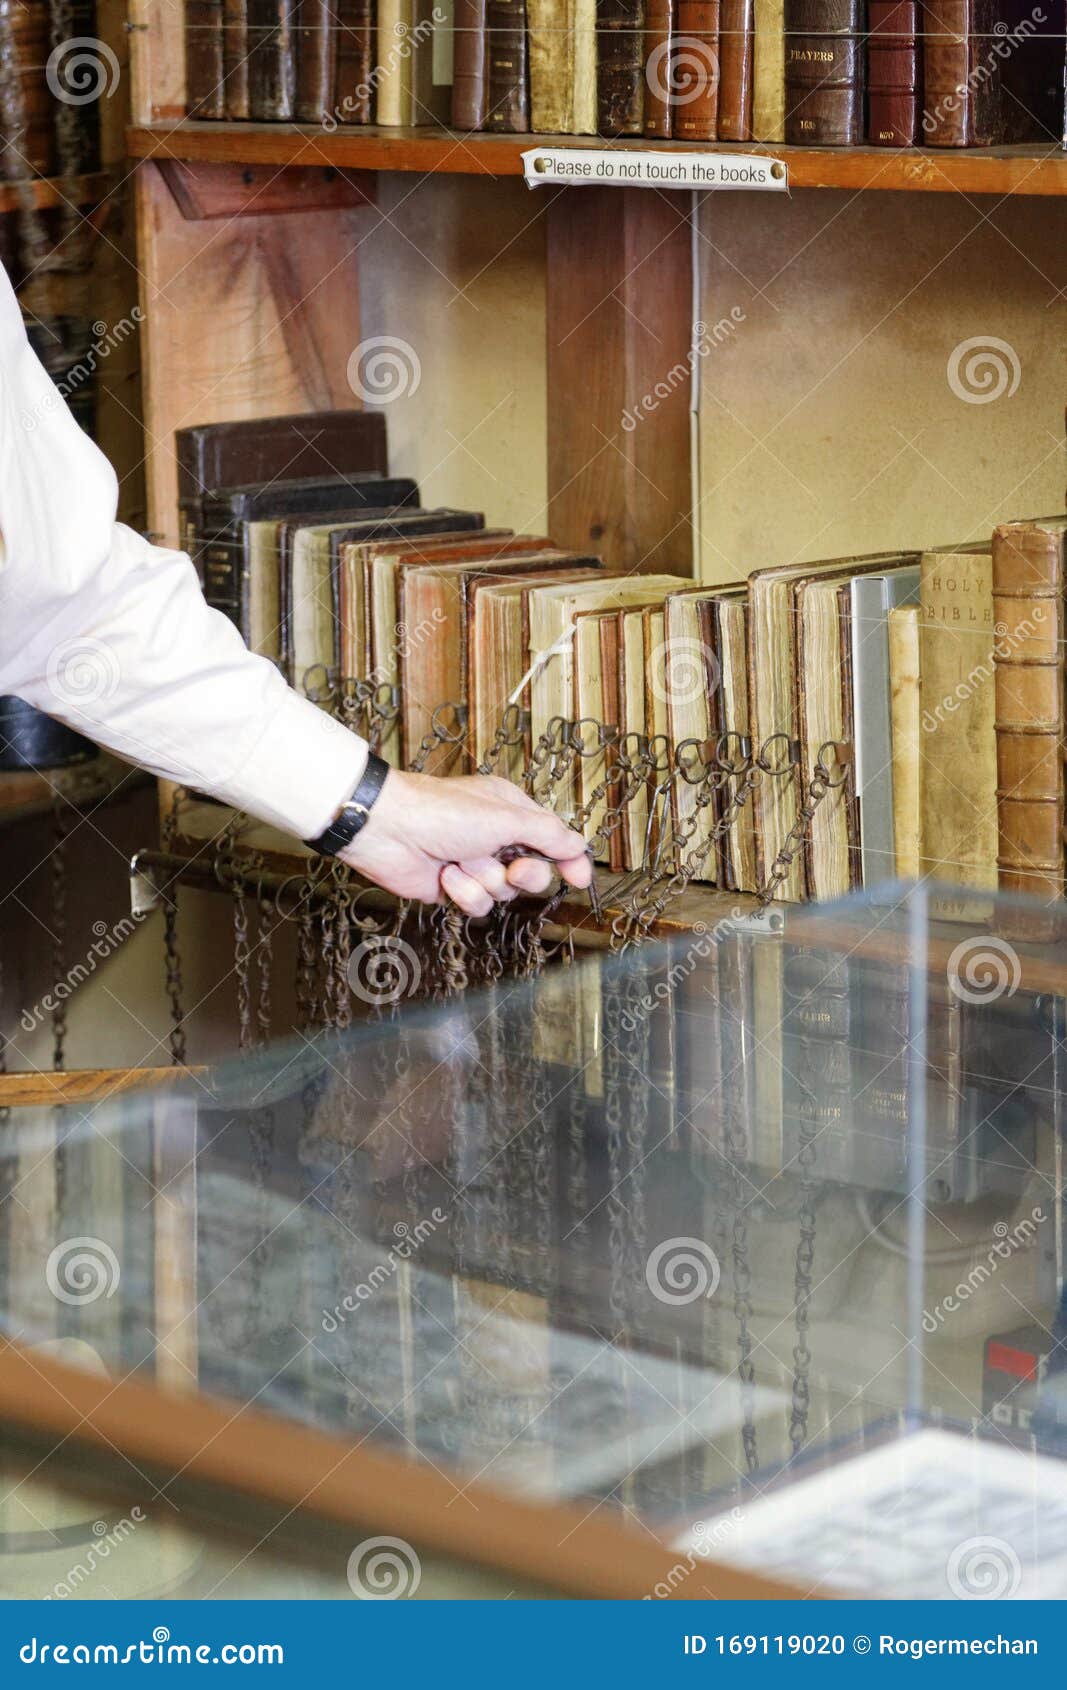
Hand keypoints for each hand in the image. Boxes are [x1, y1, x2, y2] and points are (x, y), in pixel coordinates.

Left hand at [339, 768, 592, 916]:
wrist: (389, 831)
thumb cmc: (442, 812)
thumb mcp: (506, 817)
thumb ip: (549, 835)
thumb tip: (578, 848)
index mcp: (511, 811)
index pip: (554, 839)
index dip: (569, 860)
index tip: (580, 879)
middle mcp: (495, 837)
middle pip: (533, 873)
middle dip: (523, 875)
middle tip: (512, 867)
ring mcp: (474, 864)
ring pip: (503, 893)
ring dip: (483, 880)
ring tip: (461, 861)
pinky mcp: (455, 888)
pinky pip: (477, 905)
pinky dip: (462, 892)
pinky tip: (445, 875)